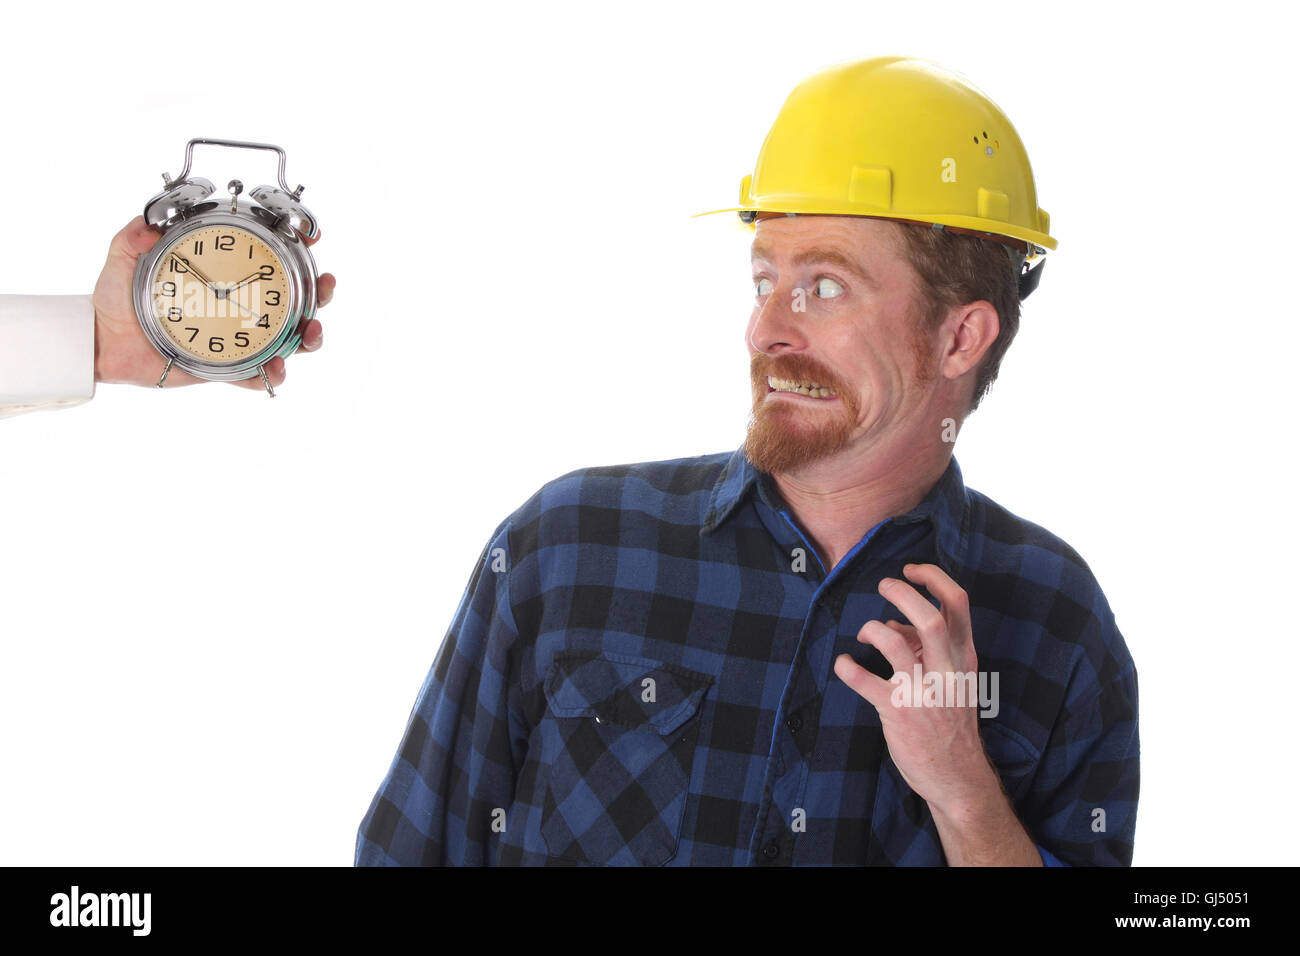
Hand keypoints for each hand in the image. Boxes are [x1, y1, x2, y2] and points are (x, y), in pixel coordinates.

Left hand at [92, 216, 335, 389]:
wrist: (103, 342)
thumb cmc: (116, 299)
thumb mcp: (123, 257)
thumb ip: (133, 235)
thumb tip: (149, 224)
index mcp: (224, 276)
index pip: (269, 258)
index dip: (297, 247)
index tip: (311, 237)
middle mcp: (239, 306)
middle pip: (295, 300)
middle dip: (320, 294)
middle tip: (325, 286)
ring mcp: (237, 338)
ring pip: (289, 340)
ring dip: (307, 337)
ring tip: (309, 333)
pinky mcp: (226, 368)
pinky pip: (256, 375)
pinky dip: (270, 375)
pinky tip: (272, 368)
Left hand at [833, 563, 993, 811]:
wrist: (958, 776)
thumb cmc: (950, 723)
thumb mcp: (951, 681)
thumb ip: (926, 649)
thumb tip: (892, 623)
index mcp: (963, 658)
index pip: (958, 604)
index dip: (933, 577)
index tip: (911, 570)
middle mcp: (947, 671)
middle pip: (929, 617)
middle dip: (902, 593)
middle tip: (883, 585)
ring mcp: (923, 692)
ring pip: (894, 643)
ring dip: (872, 629)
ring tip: (865, 634)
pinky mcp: (898, 712)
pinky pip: (865, 681)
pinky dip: (847, 667)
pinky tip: (843, 664)